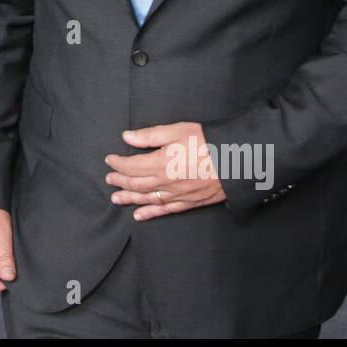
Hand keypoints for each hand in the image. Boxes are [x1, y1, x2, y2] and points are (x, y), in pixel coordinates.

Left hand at [105, 122, 226, 221]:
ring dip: (128, 198)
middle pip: (135, 184)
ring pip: (146, 199)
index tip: (109, 159)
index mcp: (160, 163)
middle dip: (119, 181)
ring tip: (116, 198)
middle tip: (109, 178)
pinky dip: (149, 214)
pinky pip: (164, 211)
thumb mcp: (177, 130)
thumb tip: (127, 137)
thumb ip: (150, 135)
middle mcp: (165, 182)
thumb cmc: (209, 142)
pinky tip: (139, 216)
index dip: (117, 163)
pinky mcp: (188, 203)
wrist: (237, 161)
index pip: (130, 166)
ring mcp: (176, 195)